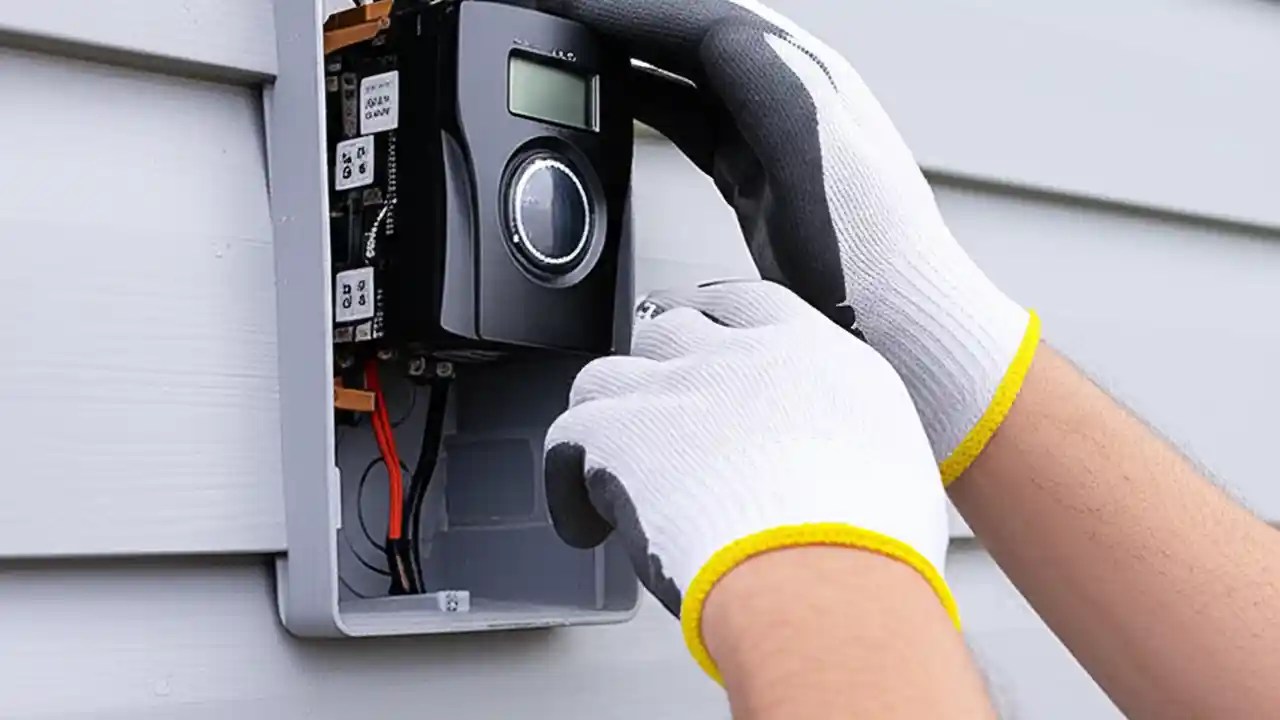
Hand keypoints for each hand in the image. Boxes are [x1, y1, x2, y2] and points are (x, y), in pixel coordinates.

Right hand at [538, 0, 1039, 482]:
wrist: (899, 325)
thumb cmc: (867, 258)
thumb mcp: (812, 155)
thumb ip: (764, 83)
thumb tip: (714, 33)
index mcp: (804, 78)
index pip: (701, 18)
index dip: (631, 7)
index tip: (567, 2)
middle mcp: (791, 93)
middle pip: (691, 31)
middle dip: (625, 19)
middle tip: (560, 12)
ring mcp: (774, 134)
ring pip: (689, 70)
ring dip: (632, 50)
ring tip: (575, 41)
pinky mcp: (760, 175)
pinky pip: (692, 116)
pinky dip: (647, 100)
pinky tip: (616, 97)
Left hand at [543, 280, 957, 680]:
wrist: (822, 569)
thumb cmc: (869, 536)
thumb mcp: (891, 458)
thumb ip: (849, 435)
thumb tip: (839, 462)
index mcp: (807, 352)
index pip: (745, 306)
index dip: (715, 327)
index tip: (707, 349)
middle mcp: (736, 355)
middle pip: (671, 332)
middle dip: (661, 374)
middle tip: (662, 426)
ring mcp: (673, 388)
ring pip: (608, 376)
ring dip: (607, 419)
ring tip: (615, 466)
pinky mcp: (618, 433)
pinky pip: (566, 438)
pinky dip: (568, 483)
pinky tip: (585, 522)